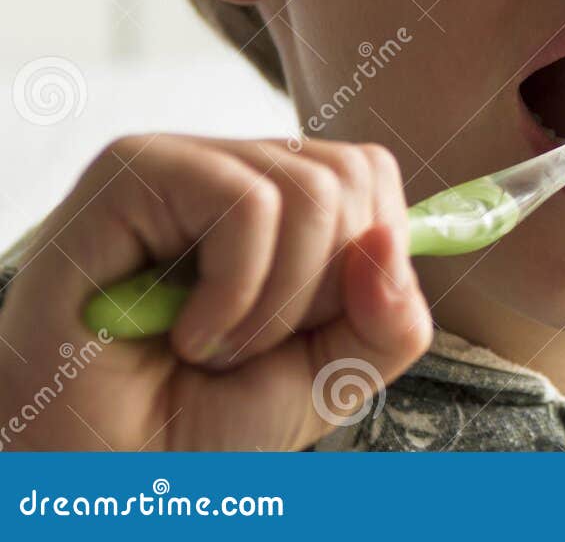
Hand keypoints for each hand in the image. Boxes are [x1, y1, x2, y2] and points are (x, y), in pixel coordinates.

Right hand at [0, 134, 430, 449]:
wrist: (99, 476)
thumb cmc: (200, 420)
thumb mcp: (333, 375)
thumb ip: (392, 319)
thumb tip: (389, 243)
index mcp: (284, 200)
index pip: (372, 173)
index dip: (365, 263)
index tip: (305, 329)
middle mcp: (236, 168)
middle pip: (354, 177)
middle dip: (321, 293)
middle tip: (249, 345)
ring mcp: (183, 162)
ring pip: (313, 190)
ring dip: (273, 304)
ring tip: (211, 344)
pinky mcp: (133, 169)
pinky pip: (248, 206)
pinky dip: (233, 294)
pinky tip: (181, 332)